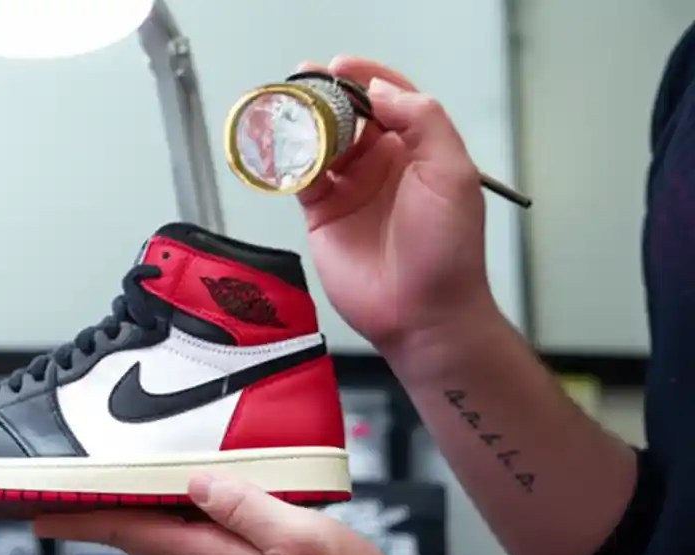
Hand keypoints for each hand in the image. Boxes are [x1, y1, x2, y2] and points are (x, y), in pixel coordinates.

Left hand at [34, 476, 408, 554]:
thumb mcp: (294, 535)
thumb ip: (241, 505)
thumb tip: (194, 483)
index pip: (128, 534)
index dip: (80, 520)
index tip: (40, 513)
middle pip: (142, 536)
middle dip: (106, 510)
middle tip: (80, 486)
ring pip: (170, 542)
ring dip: (145, 514)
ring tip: (131, 484)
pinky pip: (199, 549)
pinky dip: (183, 524)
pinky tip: (198, 505)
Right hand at [296, 56, 497, 353]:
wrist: (422, 312)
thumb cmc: (447, 247)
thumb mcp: (451, 173)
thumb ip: (422, 121)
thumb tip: (378, 91)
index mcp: (417, 148)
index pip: (389, 98)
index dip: (365, 77)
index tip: (340, 66)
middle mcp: (381, 163)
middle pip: (348, 115)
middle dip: (326, 94)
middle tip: (302, 81)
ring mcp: (350, 188)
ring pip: (320, 142)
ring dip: (303, 123)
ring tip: (285, 109)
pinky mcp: (321, 213)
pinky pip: (299, 177)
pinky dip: (287, 160)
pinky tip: (279, 147)